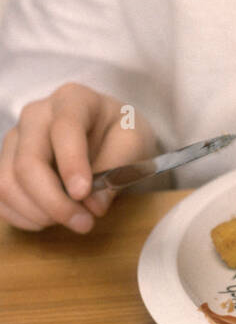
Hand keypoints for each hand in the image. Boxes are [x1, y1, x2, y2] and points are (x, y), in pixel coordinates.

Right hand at [0, 83, 156, 233]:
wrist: (107, 133)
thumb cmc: (121, 132)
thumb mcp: (134, 141)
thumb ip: (118, 168)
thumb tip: (94, 204)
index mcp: (73, 99)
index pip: (64, 129)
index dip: (71, 164)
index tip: (83, 194)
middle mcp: (36, 114)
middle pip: (29, 162)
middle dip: (53, 201)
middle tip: (84, 223)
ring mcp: (16, 139)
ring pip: (8, 182)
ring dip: (38, 213)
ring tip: (72, 220)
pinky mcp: (5, 163)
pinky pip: (0, 196)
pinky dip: (23, 217)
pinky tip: (50, 220)